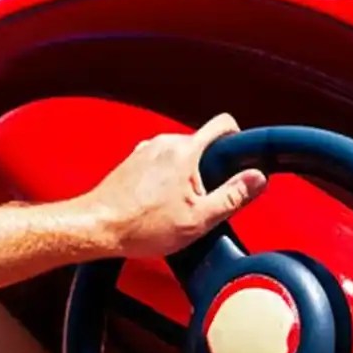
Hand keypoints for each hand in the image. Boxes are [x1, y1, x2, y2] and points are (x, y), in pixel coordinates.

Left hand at [84, 113, 267, 258]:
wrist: (95, 228)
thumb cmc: (140, 225)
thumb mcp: (198, 219)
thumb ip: (233, 196)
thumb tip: (257, 179)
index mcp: (185, 151)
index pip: (222, 125)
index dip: (239, 139)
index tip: (242, 158)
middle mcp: (164, 143)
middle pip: (201, 146)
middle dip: (210, 170)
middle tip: (205, 201)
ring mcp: (145, 151)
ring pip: (180, 156)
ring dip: (186, 177)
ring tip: (179, 208)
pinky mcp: (132, 163)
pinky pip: (160, 164)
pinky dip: (166, 180)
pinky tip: (160, 207)